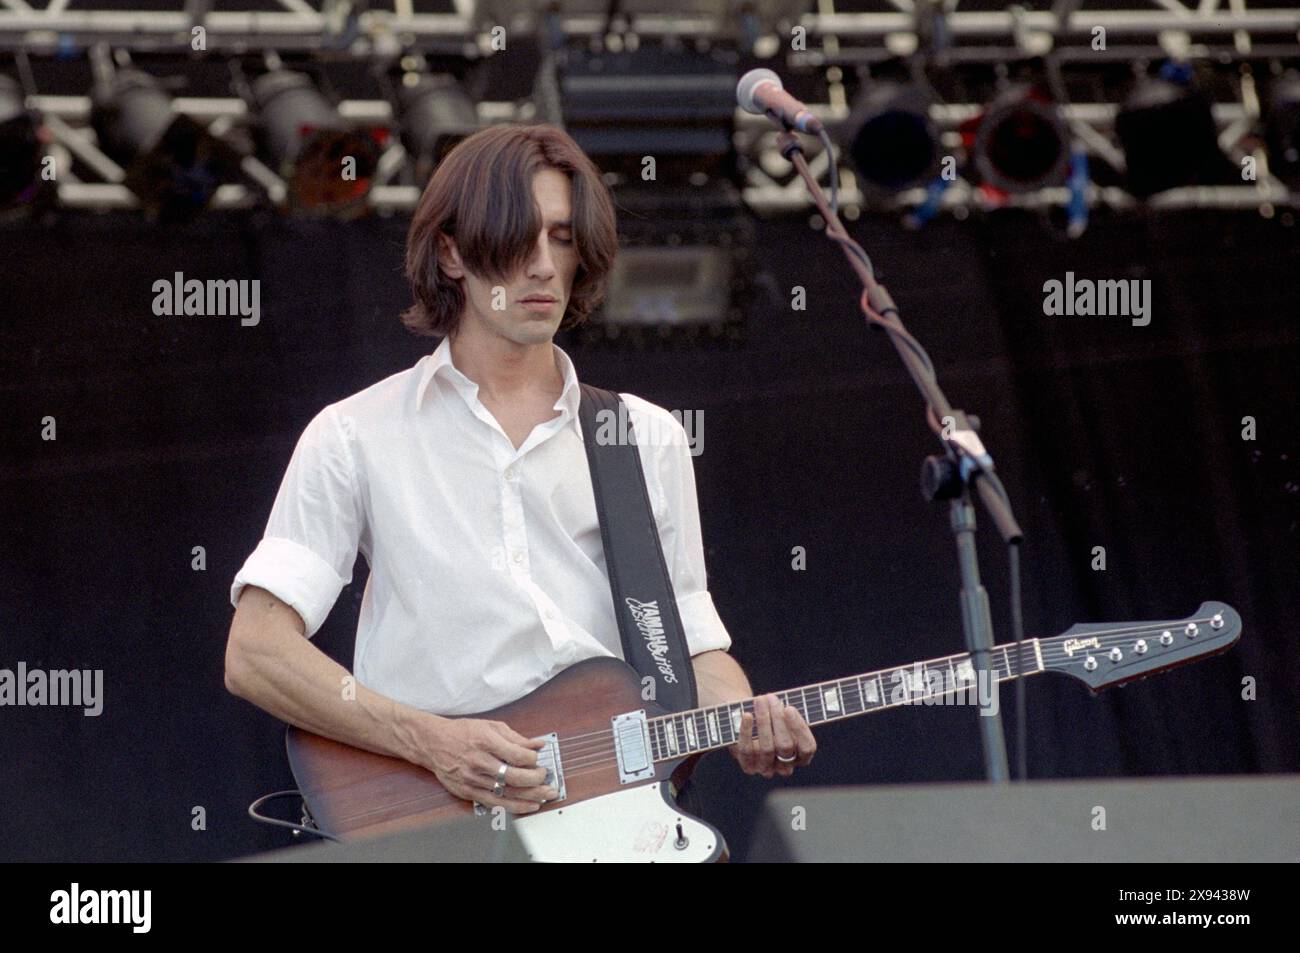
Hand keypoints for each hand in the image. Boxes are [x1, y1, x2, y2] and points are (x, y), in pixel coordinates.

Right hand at [417, 716, 558, 813]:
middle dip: (536, 779)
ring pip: (507, 792)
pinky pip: (495, 803)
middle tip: (546, 777)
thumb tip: (538, 744)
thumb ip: (516, 737)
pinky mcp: (469, 792)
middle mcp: (479, 762)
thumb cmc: (462, 733)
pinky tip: (529, 805)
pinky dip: (514, 806)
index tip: (538, 759)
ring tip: (546, 795)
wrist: (433, 743)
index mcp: (486, 742)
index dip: (533, 759)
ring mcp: (473, 779)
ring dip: (530, 795)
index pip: (517, 755)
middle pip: (514, 777)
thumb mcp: (490, 726)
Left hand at [729, 694, 815, 778]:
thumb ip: (790, 713)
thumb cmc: (771, 718)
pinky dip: (747, 731)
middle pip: (786, 746)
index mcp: (801, 756)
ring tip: (760, 700)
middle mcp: (786, 767)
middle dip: (778, 719)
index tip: (789, 708)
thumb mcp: (784, 715)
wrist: (747, 724)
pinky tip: (747, 715)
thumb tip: (787, 705)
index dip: (799, 728)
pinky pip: (747, 751)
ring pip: (767, 748)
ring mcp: (767, 769)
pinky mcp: (749, 766)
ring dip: (763, 721)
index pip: (807, 747)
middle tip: (771, 698)